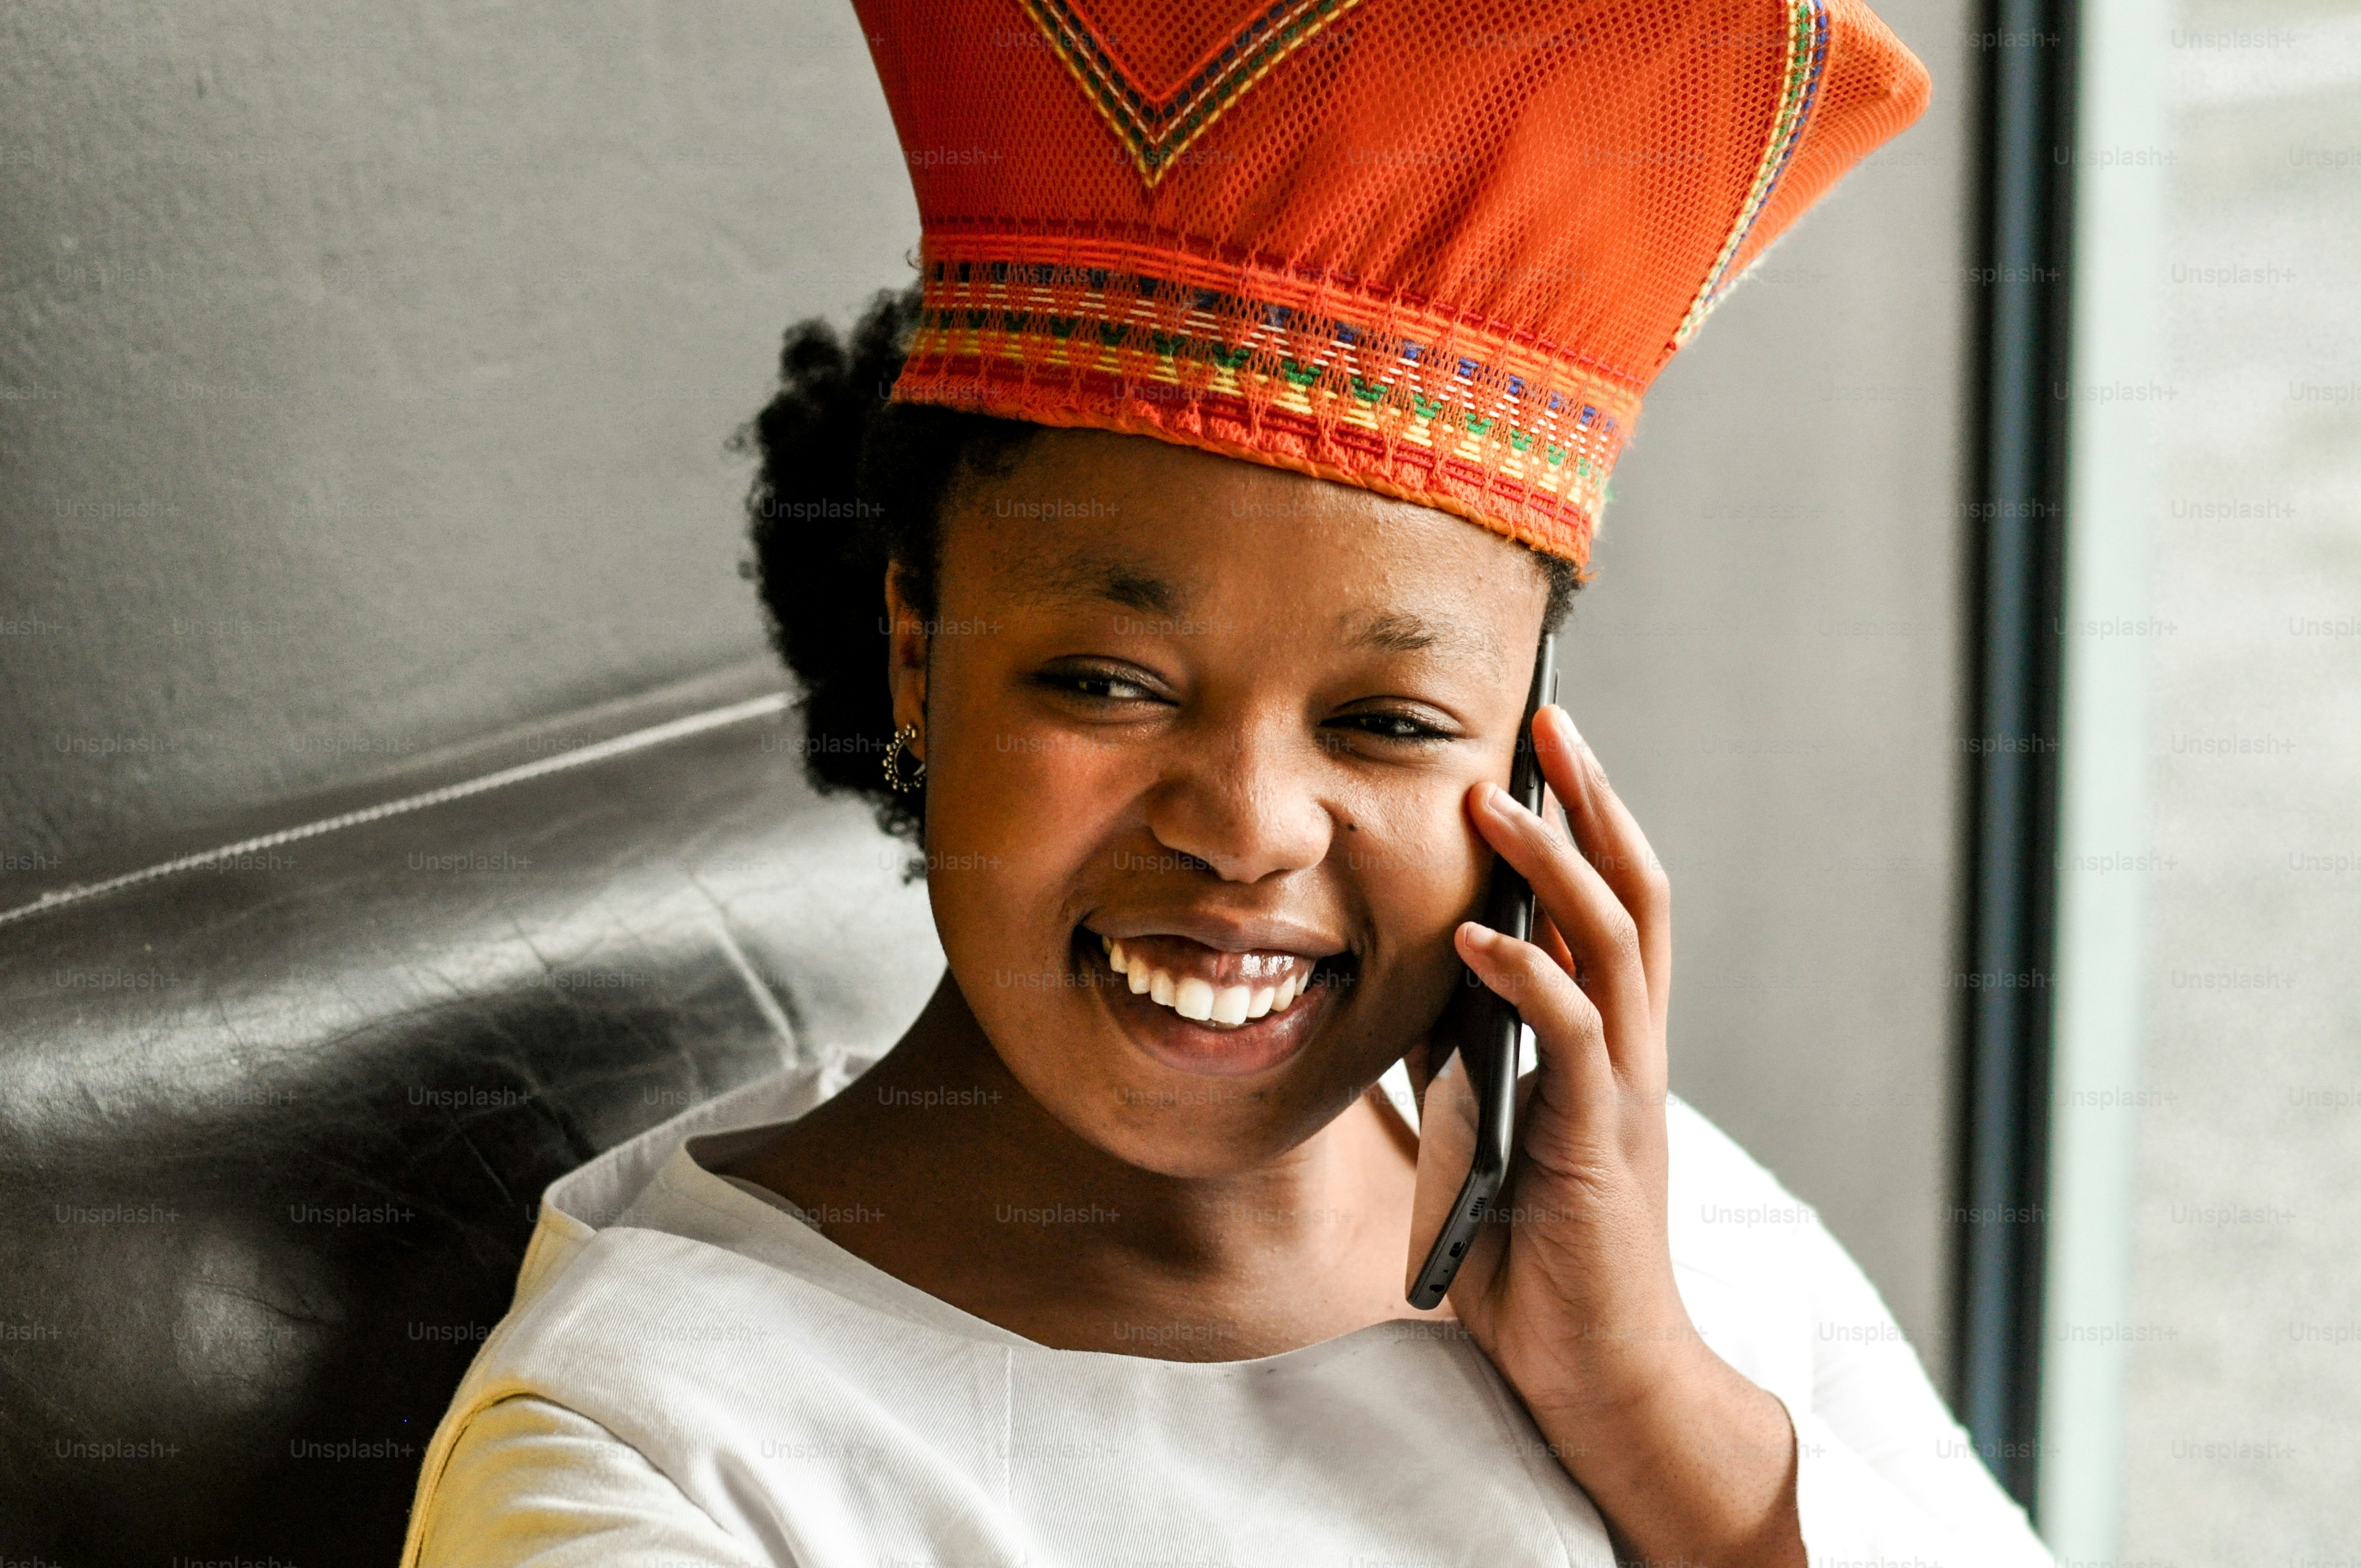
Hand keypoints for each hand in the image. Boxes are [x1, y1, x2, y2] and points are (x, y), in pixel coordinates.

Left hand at [1445, 705, 1803, 1567]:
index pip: (1613, 903)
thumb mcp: (1482, 1124)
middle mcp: (1633, 1050)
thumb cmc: (1532, 1250)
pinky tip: (1478, 939)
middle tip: (1547, 721)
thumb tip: (1415, 979)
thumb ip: (1465, 1051)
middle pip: (1634, 894)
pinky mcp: (1599, 1143)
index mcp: (1608, 1041)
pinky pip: (1576, 1036)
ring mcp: (1624, 1092)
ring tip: (1498, 803)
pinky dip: (1528, 975)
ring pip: (1613, 945)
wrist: (1587, 1366)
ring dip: (1555, 866)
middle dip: (1591, 803)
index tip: (1542, 744)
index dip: (1587, 819)